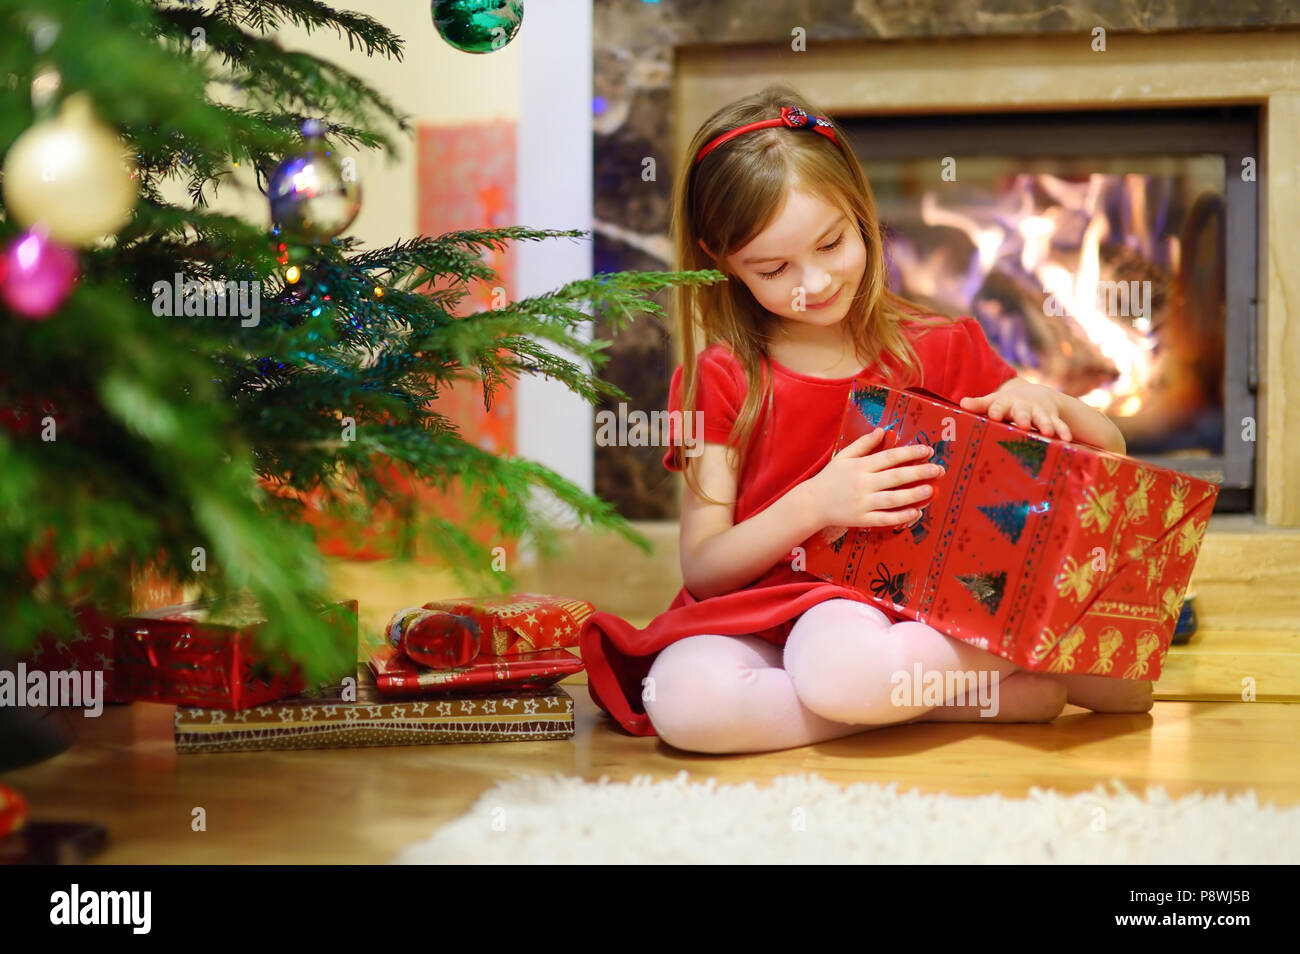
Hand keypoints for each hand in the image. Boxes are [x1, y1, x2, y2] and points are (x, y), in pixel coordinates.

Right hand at [809, 427, 943, 528]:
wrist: (812, 503)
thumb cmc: (830, 477)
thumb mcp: (844, 456)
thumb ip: (863, 443)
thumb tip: (882, 430)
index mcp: (860, 466)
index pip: (889, 457)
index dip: (909, 453)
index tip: (927, 450)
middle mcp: (863, 484)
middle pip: (895, 477)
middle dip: (918, 472)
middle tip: (938, 469)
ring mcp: (863, 503)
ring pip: (892, 499)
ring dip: (913, 494)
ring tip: (931, 490)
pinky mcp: (862, 519)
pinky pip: (884, 518)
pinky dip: (900, 516)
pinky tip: (915, 512)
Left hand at [960, 382, 1071, 440]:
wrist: (1036, 394)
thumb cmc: (1007, 404)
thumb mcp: (993, 402)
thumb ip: (979, 405)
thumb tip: (962, 403)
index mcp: (1005, 403)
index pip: (998, 405)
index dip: (996, 410)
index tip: (993, 415)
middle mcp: (1023, 406)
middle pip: (1023, 411)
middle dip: (1023, 417)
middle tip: (1023, 424)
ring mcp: (1039, 412)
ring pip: (1042, 418)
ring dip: (1045, 424)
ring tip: (1047, 433)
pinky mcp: (1052, 418)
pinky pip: (1059, 424)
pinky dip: (1063, 431)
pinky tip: (1066, 439)